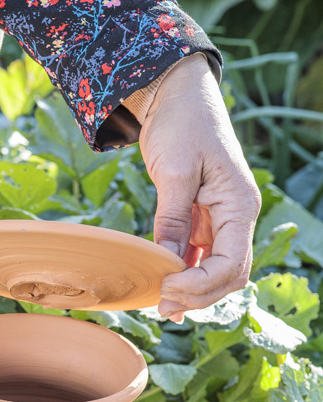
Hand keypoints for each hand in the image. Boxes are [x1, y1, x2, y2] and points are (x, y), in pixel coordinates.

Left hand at [139, 55, 261, 322]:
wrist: (175, 95)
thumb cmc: (180, 123)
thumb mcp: (174, 172)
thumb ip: (172, 219)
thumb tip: (167, 263)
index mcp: (239, 204)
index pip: (231, 262)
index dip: (201, 284)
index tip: (167, 289)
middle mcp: (237, 216)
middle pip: (229, 275)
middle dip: (198, 295)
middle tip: (162, 306)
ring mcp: (222, 219)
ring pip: (216, 271)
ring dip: (192, 291)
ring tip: (161, 305)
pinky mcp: (203, 218)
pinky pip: (200, 257)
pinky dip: (185, 275)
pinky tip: (164, 287)